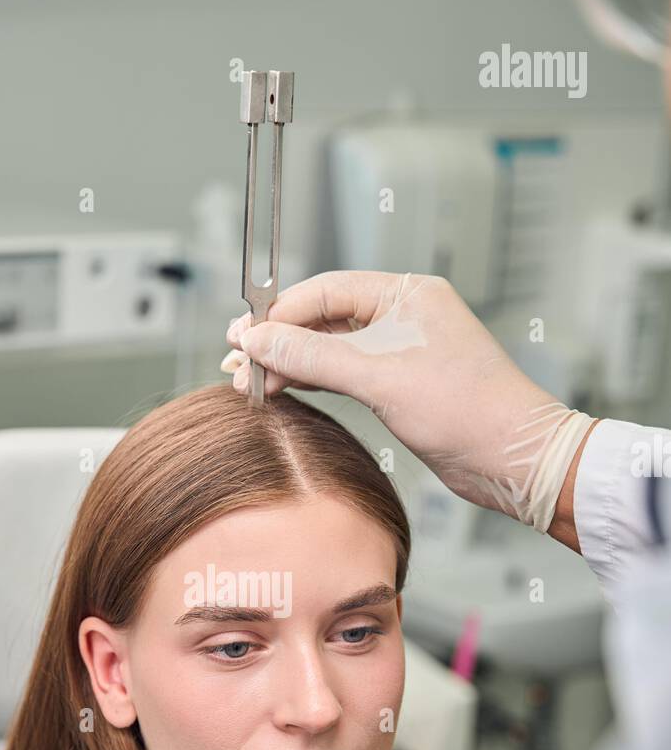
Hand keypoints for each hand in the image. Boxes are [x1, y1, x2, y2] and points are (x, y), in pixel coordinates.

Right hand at [223, 270, 595, 531]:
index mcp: (406, 294)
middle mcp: (403, 315)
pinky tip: (285, 392)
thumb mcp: (379, 378)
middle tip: (236, 365)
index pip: (325, 291)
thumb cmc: (466, 409)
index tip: (242, 338)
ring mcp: (401, 351)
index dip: (279, 315)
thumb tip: (259, 342)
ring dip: (291, 366)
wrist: (513, 458)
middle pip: (323, 319)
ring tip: (251, 386)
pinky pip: (345, 375)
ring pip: (331, 349)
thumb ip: (314, 357)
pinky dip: (313, 382)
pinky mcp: (401, 385)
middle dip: (279, 342)